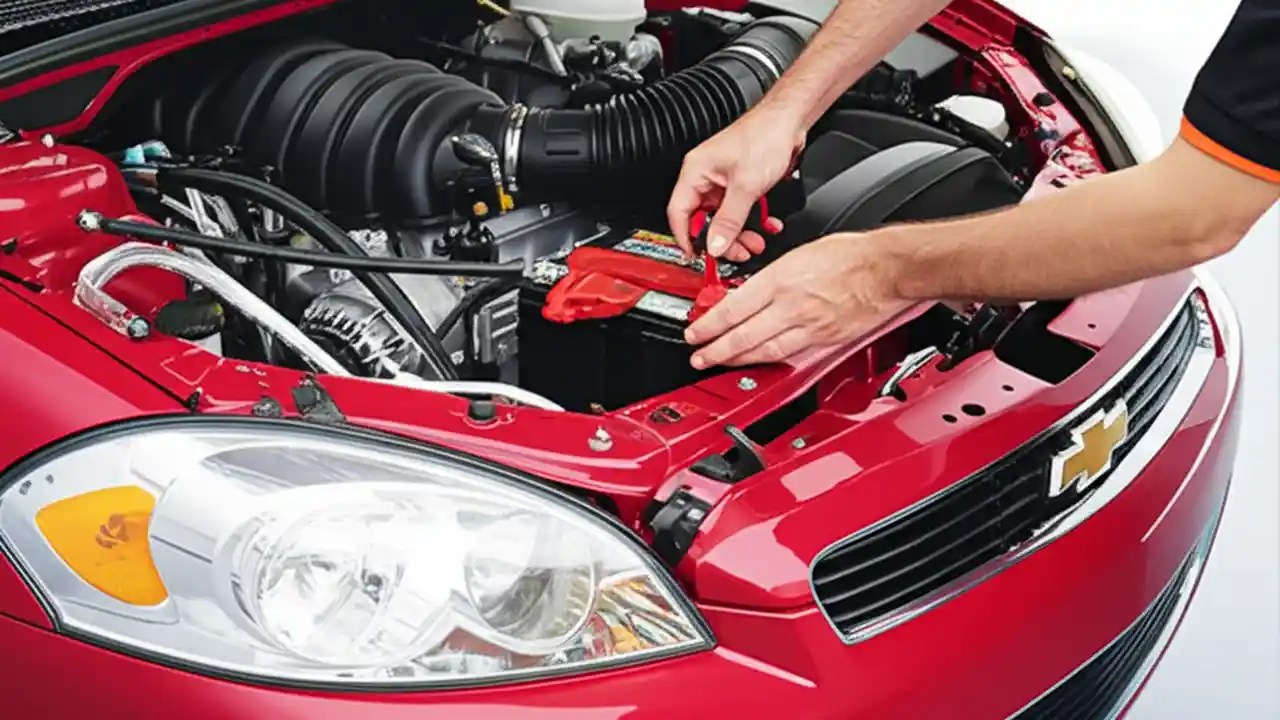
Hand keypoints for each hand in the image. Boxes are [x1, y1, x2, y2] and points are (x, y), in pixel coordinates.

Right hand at [667, 106, 805, 260]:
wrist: (790, 120)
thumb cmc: (764, 135)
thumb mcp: (746, 186)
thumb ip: (729, 220)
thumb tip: (715, 245)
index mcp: (695, 172)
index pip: (679, 213)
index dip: (686, 238)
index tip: (698, 257)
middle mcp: (706, 176)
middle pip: (703, 219)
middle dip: (721, 239)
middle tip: (737, 251)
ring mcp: (724, 180)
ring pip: (724, 218)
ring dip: (740, 233)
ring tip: (755, 242)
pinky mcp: (741, 182)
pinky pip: (740, 210)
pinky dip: (753, 221)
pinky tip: (766, 224)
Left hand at [685, 233, 912, 367]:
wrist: (887, 268)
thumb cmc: (852, 254)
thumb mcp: (800, 253)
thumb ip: (772, 275)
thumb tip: (750, 290)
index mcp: (781, 280)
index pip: (733, 309)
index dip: (709, 325)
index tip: (694, 331)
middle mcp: (791, 306)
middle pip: (743, 336)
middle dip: (715, 350)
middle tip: (698, 356)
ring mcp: (809, 326)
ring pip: (764, 351)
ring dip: (737, 360)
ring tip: (719, 363)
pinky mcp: (825, 340)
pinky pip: (789, 354)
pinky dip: (769, 360)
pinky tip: (758, 362)